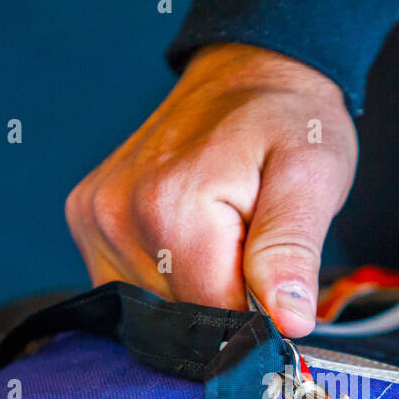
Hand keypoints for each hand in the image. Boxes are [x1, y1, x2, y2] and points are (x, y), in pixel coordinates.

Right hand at [65, 42, 357, 336]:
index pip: (216, 317)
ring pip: (155, 309)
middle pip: (180, 317)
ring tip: (223, 234)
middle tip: (252, 243)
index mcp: (170, 209)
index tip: (279, 278)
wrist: (250, 75)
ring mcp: (94, 220)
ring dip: (196, 287)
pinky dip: (167, 278)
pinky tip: (191, 238)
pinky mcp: (87, 222)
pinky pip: (130, 288)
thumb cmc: (288, 123)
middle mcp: (117, 216)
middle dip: (225, 298)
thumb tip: (288, 323)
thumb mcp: (311, 177)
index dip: (256, 313)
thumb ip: (292, 252)